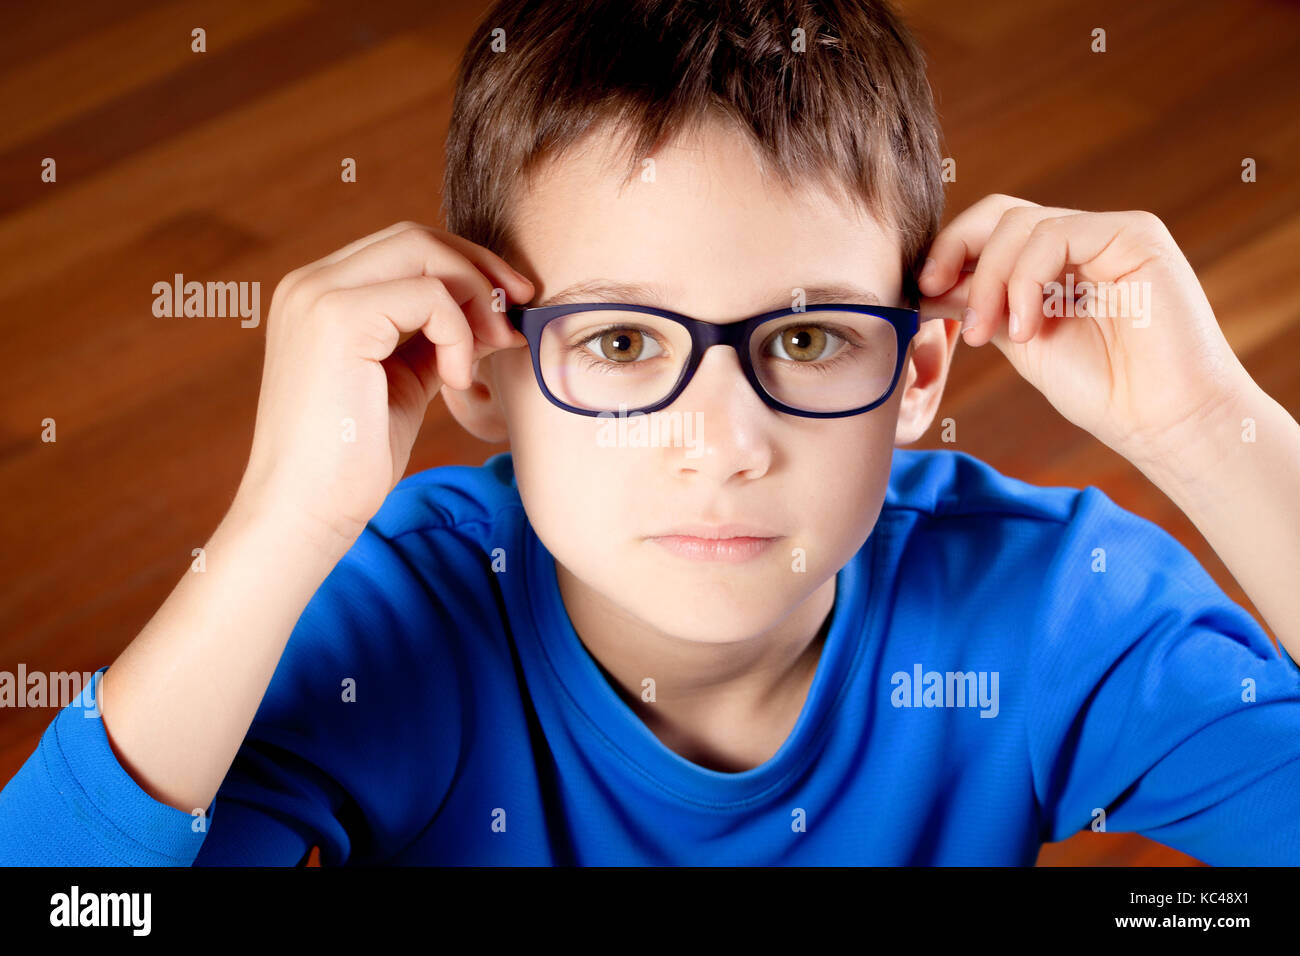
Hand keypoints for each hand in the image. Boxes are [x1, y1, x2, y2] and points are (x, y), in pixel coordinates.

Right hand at [235, 222, 533, 549]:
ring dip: (473, 301)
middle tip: (517, 314)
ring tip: (484, 357)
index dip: (466, 267)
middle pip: (416, 237)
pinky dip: (458, 333)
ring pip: (423, 253)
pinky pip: (428, 295)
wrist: (305, 513)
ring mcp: (318, 295)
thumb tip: (490, 312)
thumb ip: (434, 338)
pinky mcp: (337, 319)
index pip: (405, 247)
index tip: (509, 306)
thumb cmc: (352, 459)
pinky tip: (455, 382)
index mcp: (319, 294)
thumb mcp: (404, 381)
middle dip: (480, 270)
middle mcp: (310, 283)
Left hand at [917, 194, 1254, 470]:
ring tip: (990, 334)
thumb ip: (981, 305)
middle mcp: (1081, 240)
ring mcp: (1109, 233)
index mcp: (1053, 262)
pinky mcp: (1136, 235)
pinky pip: (1058, 233)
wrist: (1163, 421)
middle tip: (937, 294)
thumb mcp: (1019, 341)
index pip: (989, 231)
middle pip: (999, 213)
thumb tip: (927, 283)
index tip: (923, 290)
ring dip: (991, 279)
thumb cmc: (1101, 391)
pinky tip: (1025, 329)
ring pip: (1021, 223)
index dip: (949, 252)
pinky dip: (1026, 279)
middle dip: (956, 251)